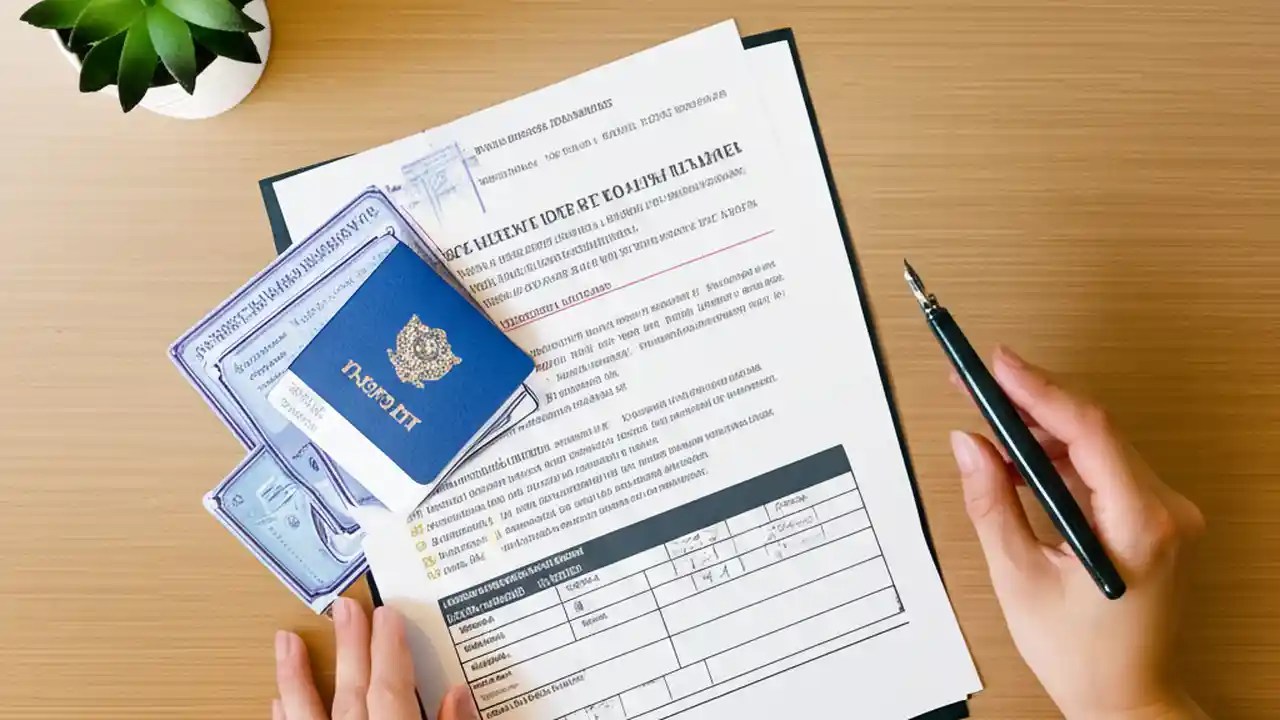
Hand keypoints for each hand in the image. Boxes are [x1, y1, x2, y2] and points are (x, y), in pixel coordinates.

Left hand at [273, 597, 476, 719]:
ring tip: (285, 640)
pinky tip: (278, 700)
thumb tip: (458, 693)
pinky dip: (289, 717)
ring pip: (311, 713)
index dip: (390, 650)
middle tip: (344, 608)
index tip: (388, 614)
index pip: (391, 690)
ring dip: (298, 676)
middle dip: (350, 647)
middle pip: (353, 692)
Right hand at [949, 346, 1207, 719]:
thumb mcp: (1019, 578)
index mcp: (1139, 524)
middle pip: (1093, 429)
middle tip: (976, 380)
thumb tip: (969, 445)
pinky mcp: (1150, 516)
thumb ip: (991, 503)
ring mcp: (1163, 512)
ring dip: (1040, 428)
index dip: (1039, 390)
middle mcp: (1165, 510)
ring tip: (985, 411)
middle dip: (1029, 401)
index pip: (1089, 432)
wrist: (1126, 697)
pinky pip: (1101, 467)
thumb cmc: (1082, 655)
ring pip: (1096, 444)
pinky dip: (1058, 455)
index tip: (997, 366)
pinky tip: (1017, 454)